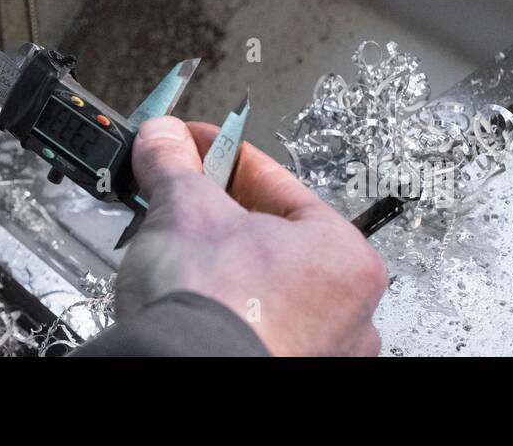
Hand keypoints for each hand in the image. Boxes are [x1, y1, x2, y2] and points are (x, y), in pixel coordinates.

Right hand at [117, 116, 386, 356]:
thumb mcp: (183, 208)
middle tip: (178, 195)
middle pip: (270, 233)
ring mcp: (320, 350)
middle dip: (218, 212)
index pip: (274, 182)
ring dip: (221, 260)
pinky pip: (253, 321)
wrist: (181, 373)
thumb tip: (164, 139)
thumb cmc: (214, 310)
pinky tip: (191, 297)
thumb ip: (174, 163)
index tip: (192, 146)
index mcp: (347, 256)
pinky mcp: (281, 368)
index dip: (220, 155)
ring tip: (177, 248)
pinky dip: (224, 305)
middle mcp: (349, 310)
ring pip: (262, 282)